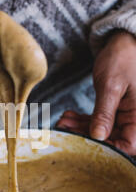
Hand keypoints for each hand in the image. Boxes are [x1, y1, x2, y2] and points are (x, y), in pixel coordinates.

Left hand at [56, 30, 135, 155]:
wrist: (124, 40)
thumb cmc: (124, 57)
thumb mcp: (111, 85)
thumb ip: (104, 113)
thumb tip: (98, 137)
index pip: (128, 145)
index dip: (109, 150)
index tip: (85, 145)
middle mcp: (135, 119)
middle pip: (113, 140)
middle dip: (87, 138)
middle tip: (65, 132)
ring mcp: (126, 116)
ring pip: (103, 132)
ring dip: (81, 129)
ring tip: (63, 123)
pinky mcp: (116, 110)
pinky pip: (100, 122)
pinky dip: (84, 121)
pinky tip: (68, 117)